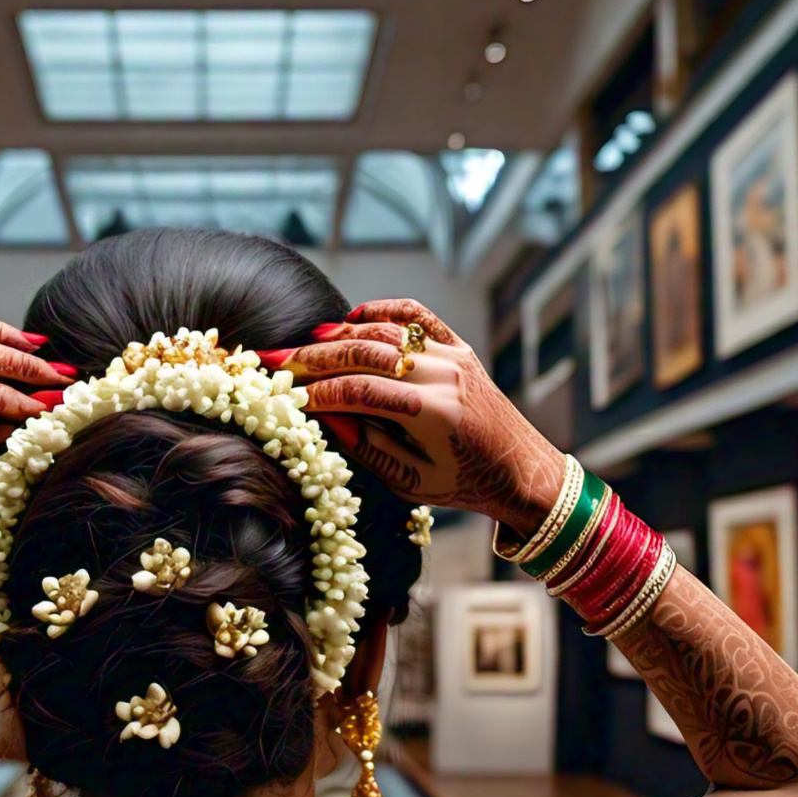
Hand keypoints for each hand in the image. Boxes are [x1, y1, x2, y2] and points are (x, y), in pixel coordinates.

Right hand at [270, 299, 563, 536]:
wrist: (522, 470)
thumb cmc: (465, 485)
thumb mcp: (411, 481)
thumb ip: (368, 446)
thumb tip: (327, 416)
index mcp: (432, 413)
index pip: (356, 391)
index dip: (315, 393)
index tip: (283, 396)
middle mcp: (443, 374)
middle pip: (363, 354)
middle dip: (313, 358)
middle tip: (274, 361)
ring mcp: (453, 356)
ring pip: (385, 332)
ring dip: (338, 335)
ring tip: (303, 345)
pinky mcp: (460, 348)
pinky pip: (417, 316)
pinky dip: (382, 311)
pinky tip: (352, 318)